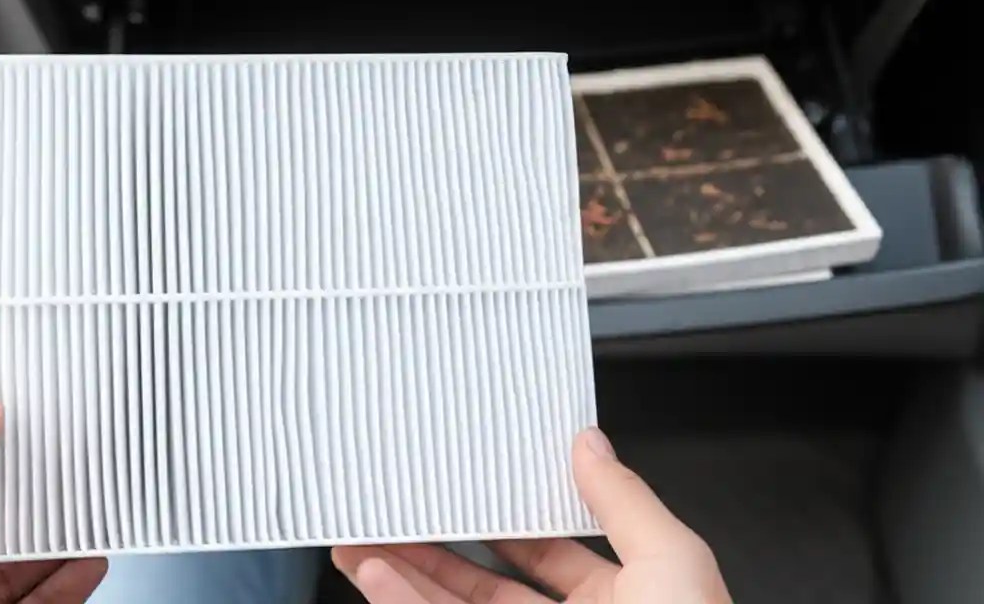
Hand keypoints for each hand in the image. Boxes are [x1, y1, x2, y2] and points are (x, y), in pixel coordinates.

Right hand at [332, 428, 730, 603]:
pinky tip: (378, 579)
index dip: (506, 519)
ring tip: (362, 543)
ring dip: (404, 577)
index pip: (550, 553)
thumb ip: (623, 501)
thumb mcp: (671, 562)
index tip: (468, 486)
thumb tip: (591, 444)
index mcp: (624, 603)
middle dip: (437, 549)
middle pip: (487, 586)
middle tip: (395, 514)